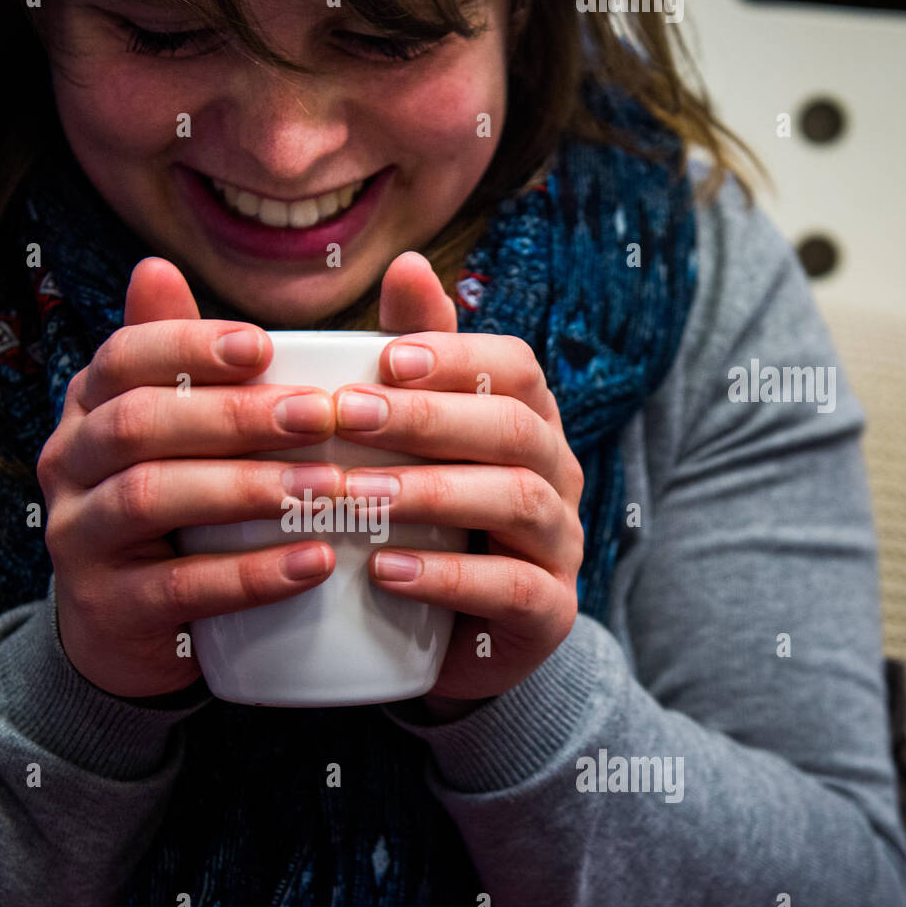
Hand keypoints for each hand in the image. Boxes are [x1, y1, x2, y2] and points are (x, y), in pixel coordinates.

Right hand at [37, 257, 347, 699]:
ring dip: (247, 489)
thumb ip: (182, 360)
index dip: (190, 345)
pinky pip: (179, 587)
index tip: (265, 346)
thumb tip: (157, 263)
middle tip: (321, 415)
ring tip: (330, 489)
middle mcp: (70, 464)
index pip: (125, 357)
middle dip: (234, 415)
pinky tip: (315, 562)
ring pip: (151, 498)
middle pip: (139, 423)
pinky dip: (251, 574)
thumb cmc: (177, 511)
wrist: (129, 628)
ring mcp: (79, 538)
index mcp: (91, 408)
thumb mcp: (179, 434)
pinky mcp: (109, 608)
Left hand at [335, 251, 584, 710]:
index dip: (456, 356)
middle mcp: (556, 475)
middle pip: (512, 428)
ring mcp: (560, 546)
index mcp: (528, 421)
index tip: (384, 357)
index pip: (515, 366)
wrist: (442, 643)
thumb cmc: (421, 520)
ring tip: (355, 495)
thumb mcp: (410, 441)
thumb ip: (410, 361)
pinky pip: (513, 589)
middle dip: (427, 417)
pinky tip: (385, 570)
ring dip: (431, 491)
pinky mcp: (547, 614)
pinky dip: (448, 577)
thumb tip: (407, 263)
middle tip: (345, 416)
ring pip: (518, 501)